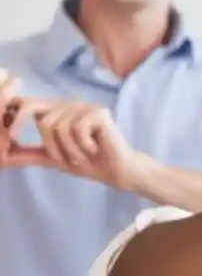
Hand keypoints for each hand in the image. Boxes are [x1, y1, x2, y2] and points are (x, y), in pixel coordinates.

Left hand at [0, 83, 140, 184]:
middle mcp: (68, 104)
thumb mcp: (51, 158)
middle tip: (35, 150)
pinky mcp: (98, 112)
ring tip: (80, 157)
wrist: (116, 171)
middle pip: (37, 112)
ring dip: (66, 150)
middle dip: (33, 133)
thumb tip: (1, 157)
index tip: (8, 136)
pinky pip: (75, 129)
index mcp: (55, 111)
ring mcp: (84, 106)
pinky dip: (81, 147)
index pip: (26, 103)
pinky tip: (93, 149)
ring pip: (56, 126)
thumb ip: (27, 154)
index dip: (13, 114)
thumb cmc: (87, 162)